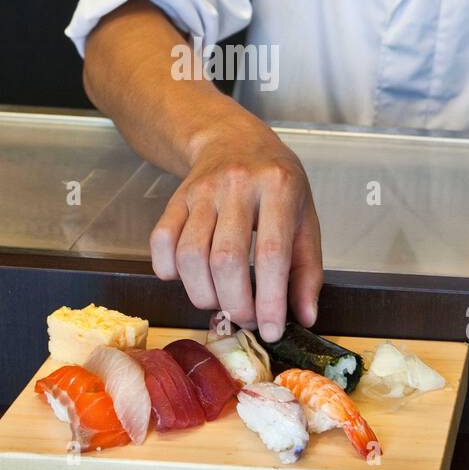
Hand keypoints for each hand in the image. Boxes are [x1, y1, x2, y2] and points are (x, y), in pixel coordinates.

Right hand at [149, 126, 322, 341]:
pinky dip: (169, 270)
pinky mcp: (176, 198)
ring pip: (190, 255)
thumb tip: (304, 317)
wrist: (234, 140)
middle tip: (244, 317)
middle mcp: (237, 185)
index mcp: (278, 187)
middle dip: (234, 303)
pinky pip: (160, 241)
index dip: (270, 300)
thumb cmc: (276, 184)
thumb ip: (308, 270)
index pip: (272, 254)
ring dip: (202, 293)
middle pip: (226, 259)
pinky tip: (188, 278)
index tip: (272, 330)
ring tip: (218, 301)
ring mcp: (202, 190)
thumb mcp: (305, 218)